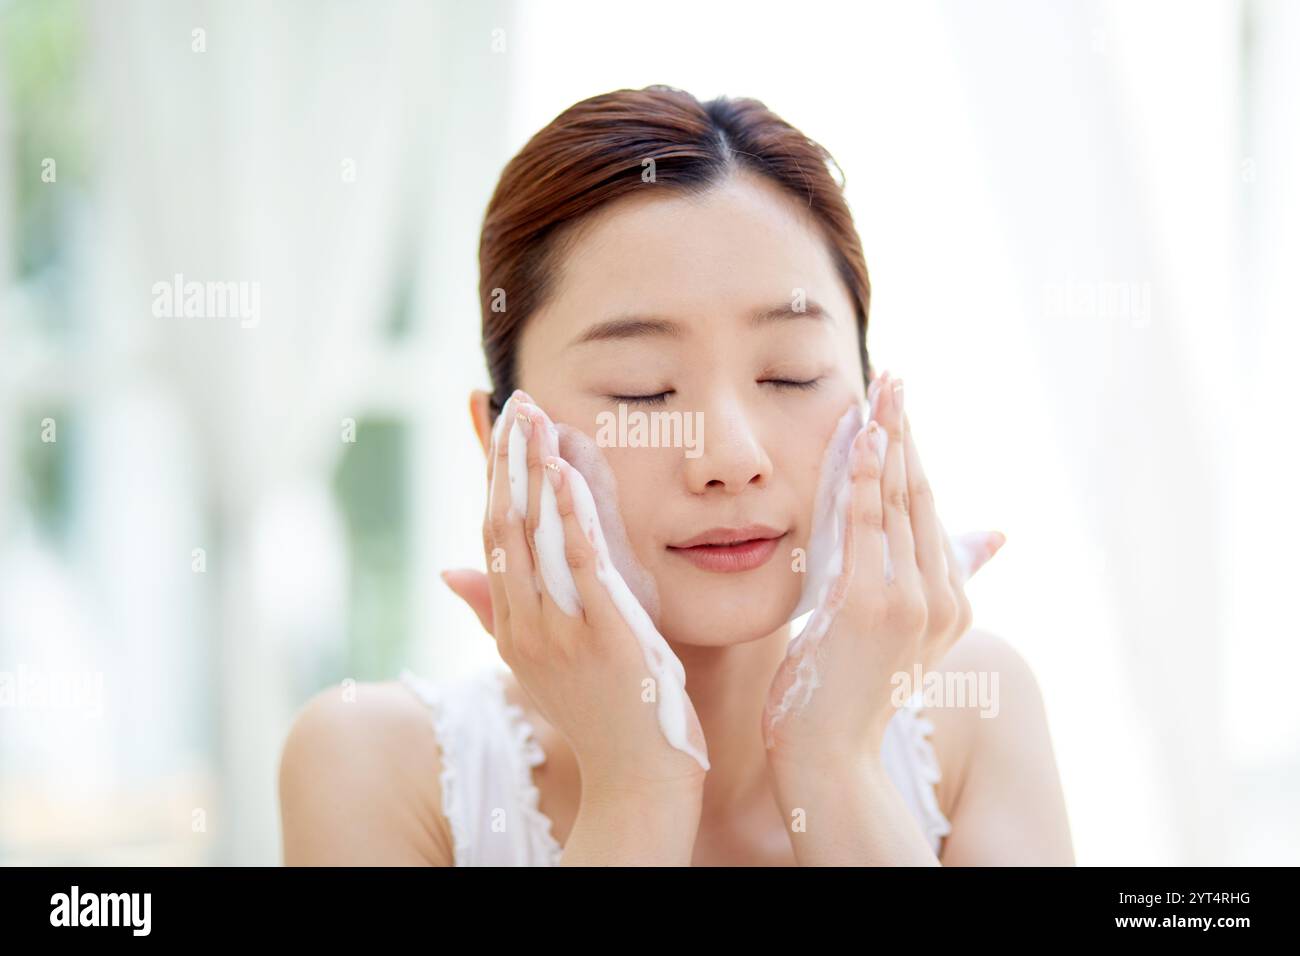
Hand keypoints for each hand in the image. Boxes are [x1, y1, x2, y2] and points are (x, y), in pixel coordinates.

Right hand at [448, 390, 708, 795]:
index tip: (497, 425)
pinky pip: (580, 562)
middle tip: (514, 400)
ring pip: (531, 536)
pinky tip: (564, 468)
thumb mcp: (536, 661)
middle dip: (506, 460)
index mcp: (509, 627)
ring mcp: (559, 630)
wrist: (638, 777)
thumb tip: (446, 570)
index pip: (490, 535)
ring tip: (532, 415)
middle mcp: (523, 625)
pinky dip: (569, 512)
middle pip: (502, 525)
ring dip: (529, 470)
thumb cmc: (598, 713)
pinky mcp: (602, 633)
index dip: (491, 477)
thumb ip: (494, 613)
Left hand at [762, 371, 1003, 764]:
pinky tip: (861, 438)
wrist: (828, 753)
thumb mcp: (898, 631)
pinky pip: (867, 526)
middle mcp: (941, 598)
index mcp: (951, 601)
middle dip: (906, 431)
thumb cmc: (848, 691)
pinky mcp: (869, 606)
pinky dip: (864, 478)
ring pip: (897, 502)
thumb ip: (935, 581)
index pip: (929, 509)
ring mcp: (909, 602)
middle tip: (895, 376)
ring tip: (880, 390)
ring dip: (886, 440)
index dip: (915, 453)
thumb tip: (995, 533)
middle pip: (920, 495)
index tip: (902, 406)